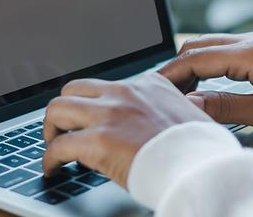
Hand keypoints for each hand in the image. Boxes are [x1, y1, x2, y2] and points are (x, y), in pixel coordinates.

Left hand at [41, 72, 212, 185]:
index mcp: (149, 84)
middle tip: (64, 129)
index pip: (108, 85)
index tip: (91, 120)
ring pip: (57, 109)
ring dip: (51, 129)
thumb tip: (159, 125)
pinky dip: (50, 159)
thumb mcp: (190, 116)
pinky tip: (53, 169)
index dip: (94, 104)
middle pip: (74, 89)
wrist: (202, 169)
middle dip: (65, 111)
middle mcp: (126, 92)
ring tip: (54, 145)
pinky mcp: (98, 140)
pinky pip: (58, 146)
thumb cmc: (201, 151)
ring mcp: (110, 114)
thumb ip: (168, 111)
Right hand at [158, 31, 252, 136]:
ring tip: (177, 91)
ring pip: (210, 47)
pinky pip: (224, 51)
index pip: (195, 59)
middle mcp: (251, 41)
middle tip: (159, 94)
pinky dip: (206, 65)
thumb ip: (225, 107)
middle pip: (197, 47)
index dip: (169, 75)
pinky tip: (203, 84)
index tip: (151, 90)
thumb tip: (189, 105)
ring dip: (190, 66)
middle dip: (175, 69)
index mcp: (250, 53)